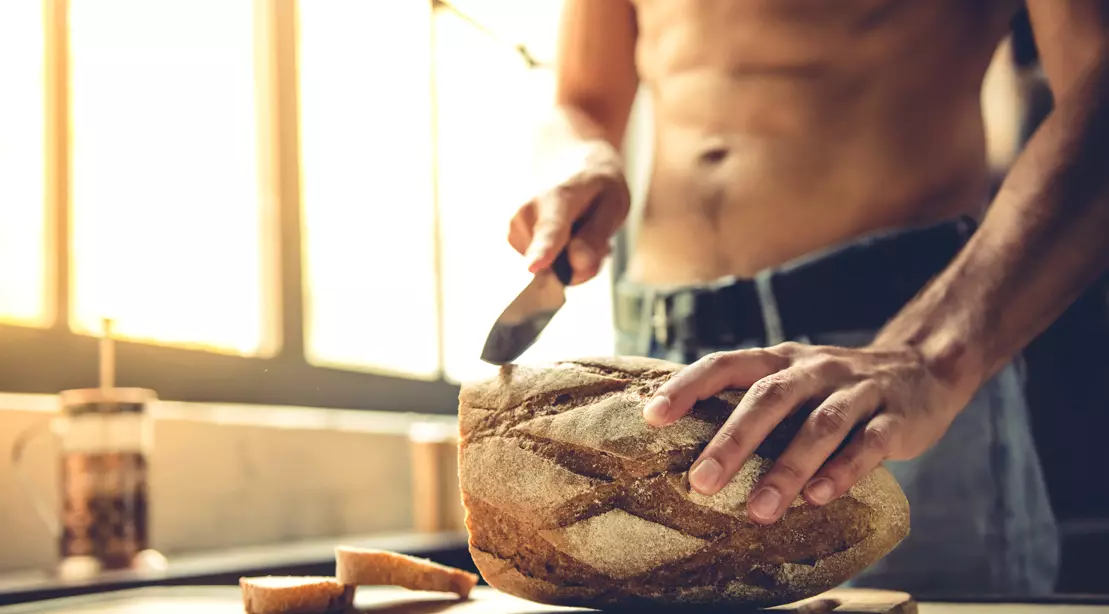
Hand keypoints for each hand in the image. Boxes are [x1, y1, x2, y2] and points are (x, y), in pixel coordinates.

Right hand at [507, 139, 629, 284]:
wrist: (568, 163)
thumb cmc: (595, 185)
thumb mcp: (614, 203)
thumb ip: (597, 235)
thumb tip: (578, 265)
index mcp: (557, 198)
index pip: (550, 230)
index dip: (543, 251)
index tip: (533, 267)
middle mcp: (526, 212)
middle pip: (557, 265)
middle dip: (584, 263)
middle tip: (598, 236)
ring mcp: (515, 227)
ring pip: (552, 270)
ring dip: (573, 260)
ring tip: (580, 230)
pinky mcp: (512, 239)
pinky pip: (544, 267)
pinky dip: (560, 258)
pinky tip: (566, 235)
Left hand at [642, 341, 969, 523]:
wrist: (925, 370)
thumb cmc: (835, 388)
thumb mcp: (793, 382)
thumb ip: (751, 404)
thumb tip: (686, 445)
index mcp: (781, 360)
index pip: (726, 365)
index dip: (688, 386)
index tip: (651, 416)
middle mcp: (815, 369)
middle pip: (769, 399)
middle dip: (733, 441)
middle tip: (701, 482)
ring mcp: (857, 391)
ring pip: (819, 426)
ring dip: (787, 469)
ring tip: (760, 510)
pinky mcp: (896, 419)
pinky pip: (868, 445)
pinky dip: (842, 471)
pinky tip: (818, 498)